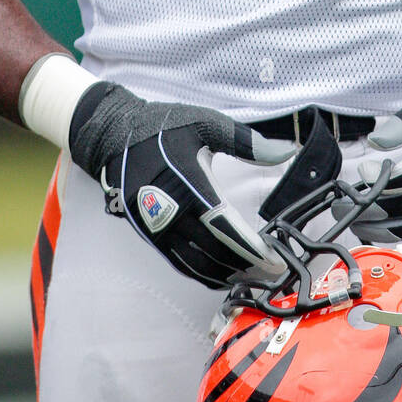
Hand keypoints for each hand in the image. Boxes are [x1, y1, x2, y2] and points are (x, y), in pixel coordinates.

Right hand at [68, 82, 294, 287]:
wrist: (116, 135)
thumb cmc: (164, 126)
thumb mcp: (207, 123)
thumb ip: (247, 142)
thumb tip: (285, 151)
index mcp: (189, 185)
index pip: (226, 228)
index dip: (252, 249)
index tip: (275, 260)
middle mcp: (171, 212)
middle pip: (215, 253)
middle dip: (247, 267)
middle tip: (273, 273)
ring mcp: (157, 227)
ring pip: (196, 265)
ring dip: (226, 275)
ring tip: (253, 277)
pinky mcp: (149, 234)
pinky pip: (179, 263)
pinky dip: (203, 274)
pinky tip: (222, 274)